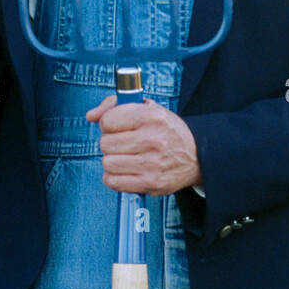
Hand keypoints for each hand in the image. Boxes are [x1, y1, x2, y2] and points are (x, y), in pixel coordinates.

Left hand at [87, 95, 201, 194]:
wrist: (197, 156)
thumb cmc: (167, 130)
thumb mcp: (147, 108)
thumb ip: (114, 105)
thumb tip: (91, 116)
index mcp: (152, 116)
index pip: (108, 121)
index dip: (109, 124)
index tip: (117, 126)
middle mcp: (152, 139)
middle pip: (105, 143)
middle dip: (111, 142)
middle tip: (124, 143)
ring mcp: (151, 163)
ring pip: (107, 162)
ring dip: (113, 160)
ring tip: (127, 157)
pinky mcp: (150, 182)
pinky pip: (113, 181)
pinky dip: (114, 177)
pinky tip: (125, 170)